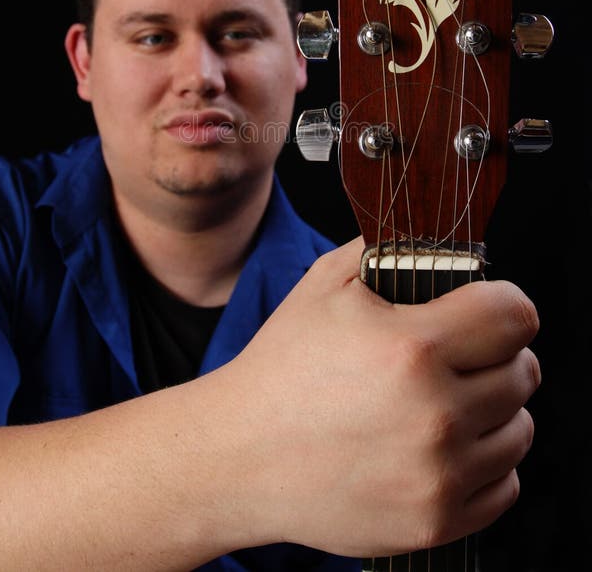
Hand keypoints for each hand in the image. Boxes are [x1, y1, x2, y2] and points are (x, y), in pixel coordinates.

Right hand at [224, 236, 539, 556]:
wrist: (240, 456)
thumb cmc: (282, 367)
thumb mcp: (323, 285)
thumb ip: (386, 251)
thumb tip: (437, 242)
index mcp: (410, 347)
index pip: (515, 315)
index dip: (505, 302)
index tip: (489, 308)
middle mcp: (434, 413)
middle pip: (524, 371)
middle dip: (499, 354)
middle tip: (464, 355)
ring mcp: (438, 475)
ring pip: (519, 429)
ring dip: (496, 410)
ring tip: (453, 401)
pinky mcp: (435, 522)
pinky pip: (505, 486)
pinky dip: (486, 463)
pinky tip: (447, 446)